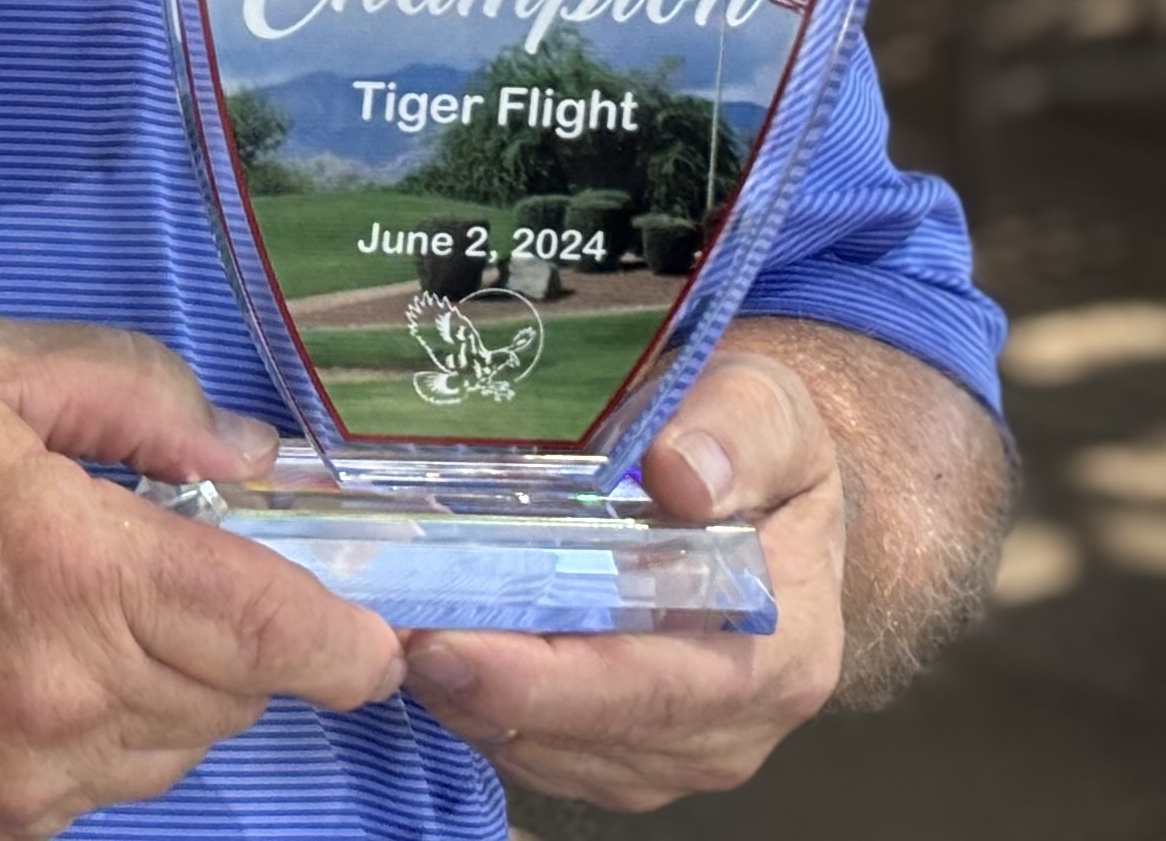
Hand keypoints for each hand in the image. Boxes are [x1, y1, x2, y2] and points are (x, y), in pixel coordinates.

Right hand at [0, 317, 405, 840]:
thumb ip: (133, 394)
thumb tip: (250, 456)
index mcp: (78, 569)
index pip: (280, 635)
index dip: (347, 637)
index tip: (366, 623)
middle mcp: (73, 696)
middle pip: (240, 693)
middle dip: (239, 631)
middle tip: (169, 557)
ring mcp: (34, 780)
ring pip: (180, 747)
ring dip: (173, 683)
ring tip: (78, 604)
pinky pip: (105, 785)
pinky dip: (102, 728)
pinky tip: (24, 662)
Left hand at [400, 346, 846, 809]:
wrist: (767, 491)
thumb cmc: (759, 449)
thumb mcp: (769, 409)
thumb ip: (737, 430)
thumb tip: (682, 473)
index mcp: (780, 652)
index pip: (658, 690)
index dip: (549, 680)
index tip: (450, 646)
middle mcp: (735, 726)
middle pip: (592, 735)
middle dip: (481, 693)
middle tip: (385, 638)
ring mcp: (679, 751)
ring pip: (555, 755)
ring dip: (469, 705)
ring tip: (390, 634)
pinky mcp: (629, 754)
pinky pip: (543, 754)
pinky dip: (480, 711)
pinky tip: (431, 648)